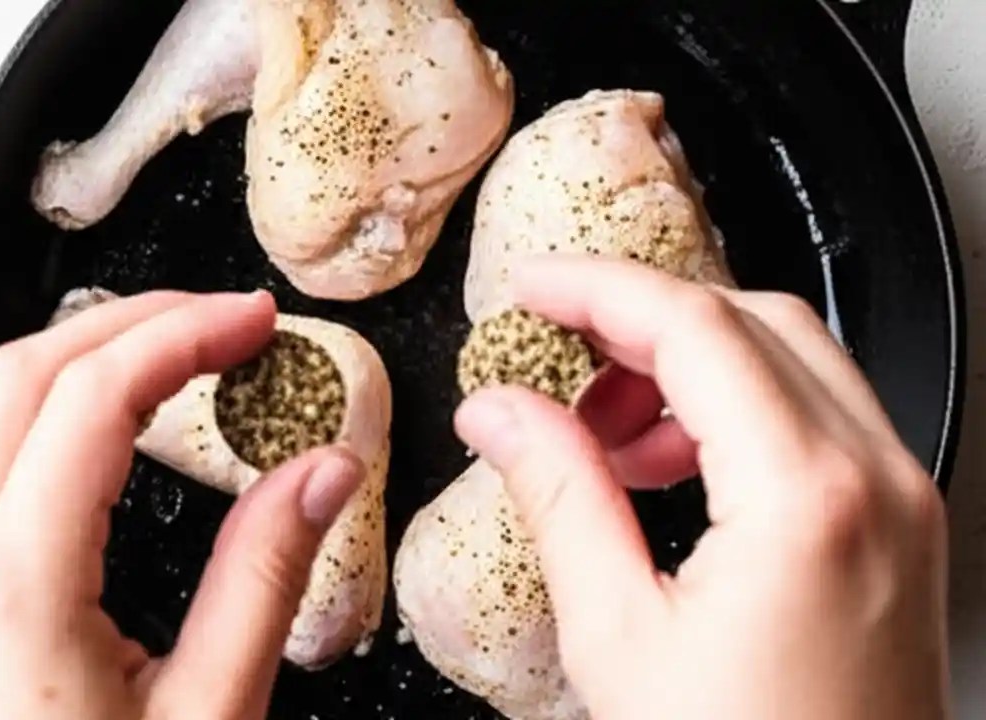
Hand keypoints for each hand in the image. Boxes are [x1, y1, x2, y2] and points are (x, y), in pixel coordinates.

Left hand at [0, 276, 362, 719]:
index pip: (98, 398)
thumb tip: (321, 473)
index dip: (183, 336)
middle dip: (136, 324)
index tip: (252, 324)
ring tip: (100, 287)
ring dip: (28, 328)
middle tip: (223, 321)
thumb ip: (262, 579)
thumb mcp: (205, 717)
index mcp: (21, 586)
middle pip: (31, 379)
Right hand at [456, 256, 949, 719]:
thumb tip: (500, 412)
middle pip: (749, 321)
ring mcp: (901, 500)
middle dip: (640, 321)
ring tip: (605, 426)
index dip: (596, 290)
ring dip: (689, 365)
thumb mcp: (619, 635)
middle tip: (557, 354)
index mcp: (802, 497)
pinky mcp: (901, 527)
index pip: (690, 326)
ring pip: (791, 359)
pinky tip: (670, 462)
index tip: (531, 290)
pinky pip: (818, 418)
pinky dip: (736, 409)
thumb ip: (559, 496)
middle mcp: (874, 479)